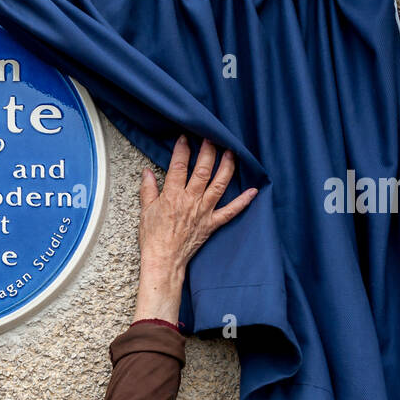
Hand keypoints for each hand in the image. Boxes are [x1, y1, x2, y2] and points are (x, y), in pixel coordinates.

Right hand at [134, 135, 257, 323]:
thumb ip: (148, 190)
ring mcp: (204, 211)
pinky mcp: (212, 224)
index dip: (183, 150)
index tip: (185, 138)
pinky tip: (253, 191)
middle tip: (212, 138)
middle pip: (203, 170)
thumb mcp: (145, 211)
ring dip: (227, 167)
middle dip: (209, 151)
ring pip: (219, 184)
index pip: (179, 166)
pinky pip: (231, 211)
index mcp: (172, 195)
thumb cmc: (153, 238)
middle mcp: (191, 200)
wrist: (163, 261)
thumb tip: (147, 172)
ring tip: (231, 152)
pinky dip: (243, 201)